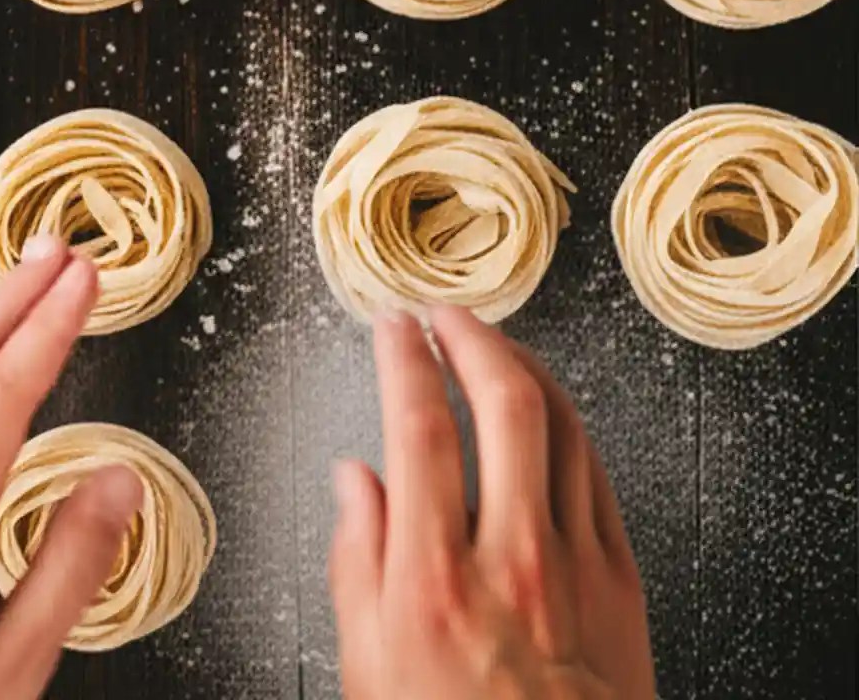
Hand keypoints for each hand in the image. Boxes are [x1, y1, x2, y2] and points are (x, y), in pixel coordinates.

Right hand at [330, 307, 653, 698]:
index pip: (418, 429)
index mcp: (431, 579)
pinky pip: (596, 471)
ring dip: (524, 366)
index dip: (402, 360)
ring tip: (491, 343)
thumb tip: (355, 477)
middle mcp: (508, 558)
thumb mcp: (365, 661)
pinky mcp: (619, 576)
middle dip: (473, 335)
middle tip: (446, 312)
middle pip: (505, 404)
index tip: (390, 326)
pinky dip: (565, 422)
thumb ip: (355, 558)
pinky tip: (542, 411)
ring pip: (562, 425)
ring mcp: (575, 563)